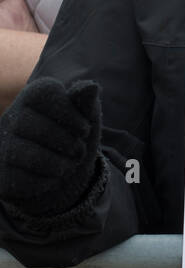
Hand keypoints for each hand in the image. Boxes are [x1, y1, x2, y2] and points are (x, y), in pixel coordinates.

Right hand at [0, 77, 102, 220]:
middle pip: (40, 128)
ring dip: (60, 164)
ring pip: (31, 157)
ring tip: (70, 163)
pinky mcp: (2, 173)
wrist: (63, 172)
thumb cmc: (74, 137)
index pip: (46, 94)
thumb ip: (87, 103)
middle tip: (79, 150)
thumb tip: (92, 86)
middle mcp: (12, 117)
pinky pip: (24, 180)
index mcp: (33, 96)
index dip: (71, 114)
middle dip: (68, 143)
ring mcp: (2, 145)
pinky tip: (53, 177)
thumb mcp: (86, 118)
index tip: (84, 129)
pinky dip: (48, 181)